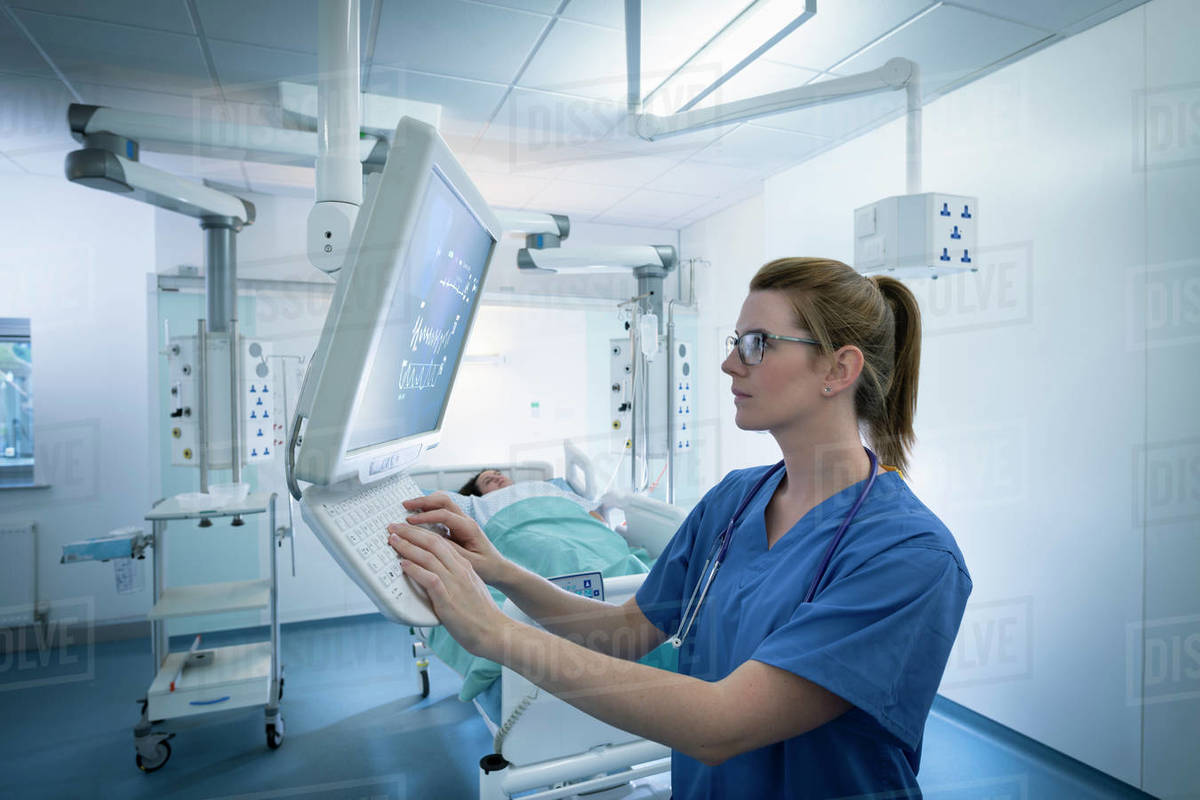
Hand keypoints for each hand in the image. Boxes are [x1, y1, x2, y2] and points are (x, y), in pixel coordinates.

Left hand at [387, 523, 510, 657]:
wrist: (495, 631)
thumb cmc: (481, 614)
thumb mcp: (469, 588)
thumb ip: (454, 579)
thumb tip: (435, 577)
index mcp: (464, 566)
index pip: (441, 541)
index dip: (422, 532)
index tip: (407, 528)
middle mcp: (460, 570)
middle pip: (433, 543)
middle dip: (411, 533)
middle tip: (394, 527)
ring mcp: (455, 583)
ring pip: (429, 557)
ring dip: (408, 547)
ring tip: (394, 540)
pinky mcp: (448, 599)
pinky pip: (429, 578)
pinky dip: (415, 569)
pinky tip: (403, 564)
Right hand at [398, 493, 508, 584]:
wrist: (498, 569)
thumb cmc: (486, 567)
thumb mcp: (468, 562)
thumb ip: (451, 551)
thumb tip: (431, 542)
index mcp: (469, 528)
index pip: (445, 514)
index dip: (426, 516)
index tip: (410, 521)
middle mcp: (465, 520)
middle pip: (443, 501)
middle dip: (423, 501)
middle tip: (405, 506)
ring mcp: (461, 521)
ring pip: (442, 503)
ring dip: (425, 503)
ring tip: (408, 508)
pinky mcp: (457, 526)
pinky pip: (441, 511)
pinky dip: (428, 510)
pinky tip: (417, 516)